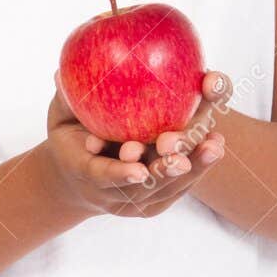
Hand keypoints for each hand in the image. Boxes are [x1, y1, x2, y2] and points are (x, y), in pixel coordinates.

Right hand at [42, 70, 230, 219]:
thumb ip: (66, 99)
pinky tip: (216, 144)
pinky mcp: (156, 203)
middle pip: (144, 187)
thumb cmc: (70, 140)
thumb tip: (62, 72)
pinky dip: (199, 167)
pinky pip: (180, 187)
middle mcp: (113, 194)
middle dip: (163, 171)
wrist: (77, 181)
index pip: (102, 175)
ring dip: (192, 167)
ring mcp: (137, 203)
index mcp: (84, 171)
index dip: (119, 172)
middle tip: (180, 157)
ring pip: (168, 188)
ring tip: (213, 146)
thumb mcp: (60, 120)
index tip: (137, 167)